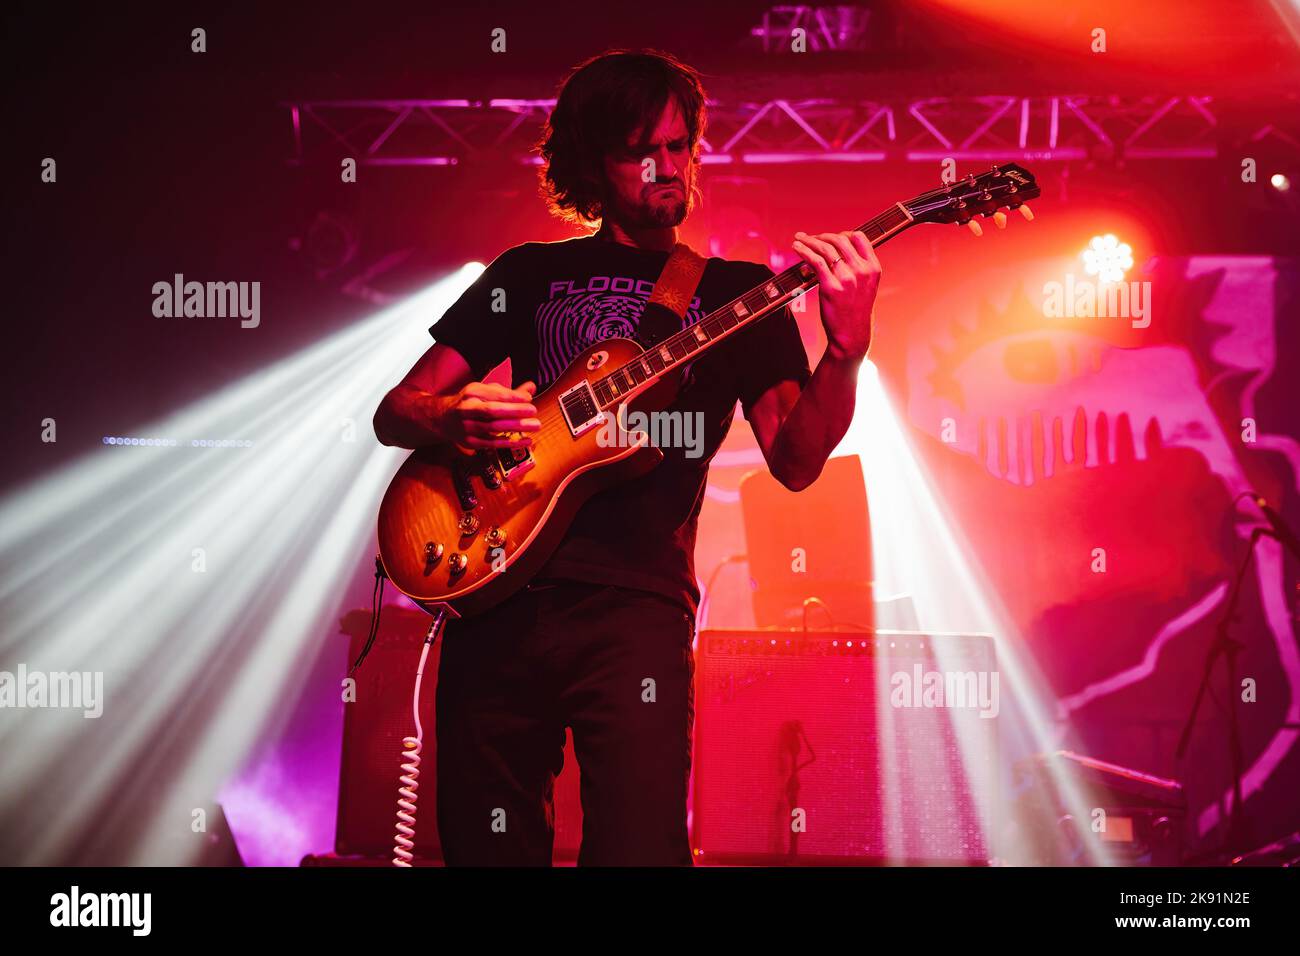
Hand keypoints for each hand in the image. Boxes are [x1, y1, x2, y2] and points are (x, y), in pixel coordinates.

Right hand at [438, 381, 538, 451]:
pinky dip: (511, 443)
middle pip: (492, 411)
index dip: (512, 397)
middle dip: (515, 411)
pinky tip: (526, 440)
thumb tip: (531, 388)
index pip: (494, 394)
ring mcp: (467, 428)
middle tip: (533, 411)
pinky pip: (493, 444)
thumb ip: (508, 392)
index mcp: (471, 393)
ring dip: (516, 427)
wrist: (442, 419)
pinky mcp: (470, 443)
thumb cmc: (469, 403)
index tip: (528, 398)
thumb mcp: (484, 391)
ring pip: (493, 428)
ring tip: (535, 425)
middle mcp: (467, 409)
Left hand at [792, 230, 880, 361]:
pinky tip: (796, 247)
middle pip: (840, 240)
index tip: (830, 237)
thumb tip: (837, 251)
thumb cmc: (855, 311)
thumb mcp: (865, 287)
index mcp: (873, 268)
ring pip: (825, 249)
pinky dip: (804, 251)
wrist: (852, 335)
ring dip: (809, 241)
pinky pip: (815, 261)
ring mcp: (847, 279)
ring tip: (799, 239)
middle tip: (810, 238)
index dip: (843, 234)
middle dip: (822, 236)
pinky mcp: (830, 288)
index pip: (859, 238)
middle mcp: (862, 271)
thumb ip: (857, 268)